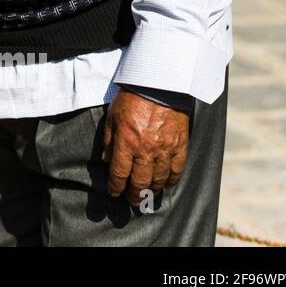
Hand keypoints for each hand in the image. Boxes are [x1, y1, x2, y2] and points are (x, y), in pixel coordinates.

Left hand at [101, 89, 190, 205]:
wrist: (160, 85)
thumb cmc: (132, 98)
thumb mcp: (112, 117)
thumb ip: (109, 141)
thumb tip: (105, 160)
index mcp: (126, 143)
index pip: (119, 174)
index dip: (116, 187)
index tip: (114, 193)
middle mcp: (146, 151)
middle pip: (140, 182)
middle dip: (134, 195)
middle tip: (132, 201)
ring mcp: (165, 150)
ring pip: (159, 179)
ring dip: (152, 190)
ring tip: (147, 194)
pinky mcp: (180, 146)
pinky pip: (177, 170)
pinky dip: (172, 180)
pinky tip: (167, 185)